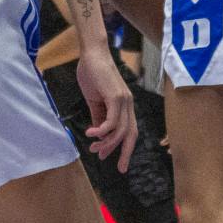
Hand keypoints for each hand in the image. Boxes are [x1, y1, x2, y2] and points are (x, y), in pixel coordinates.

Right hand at [76, 51, 138, 171]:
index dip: (124, 148)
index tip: (115, 162)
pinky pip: (111, 121)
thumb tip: (98, 134)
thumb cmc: (92, 73)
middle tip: (119, 168)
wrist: (92, 53)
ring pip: (120, 131)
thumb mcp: (94, 100)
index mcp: (124, 106)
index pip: (130, 131)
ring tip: (93, 147)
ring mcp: (124, 101)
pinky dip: (101, 131)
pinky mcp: (116, 97)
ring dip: (106, 143)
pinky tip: (90, 134)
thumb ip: (98, 117)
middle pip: (131, 135)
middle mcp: (128, 104)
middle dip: (126, 153)